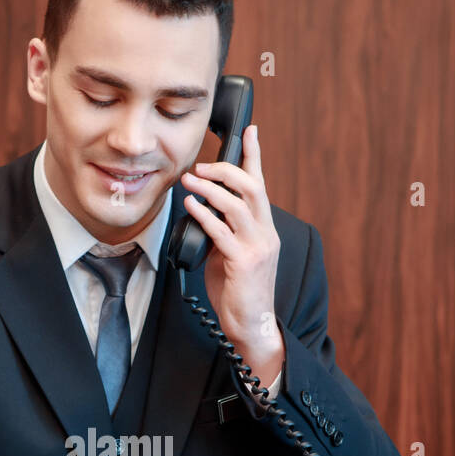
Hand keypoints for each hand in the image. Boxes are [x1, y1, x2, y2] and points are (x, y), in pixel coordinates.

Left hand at [180, 123, 282, 370]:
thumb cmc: (238, 291)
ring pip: (238, 205)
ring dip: (210, 188)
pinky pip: (222, 231)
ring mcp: (257, 248)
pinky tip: (191, 206)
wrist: (251, 324)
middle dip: (226, 169)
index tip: (250, 130)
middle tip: (200, 165)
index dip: (255, 156)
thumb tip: (203, 209)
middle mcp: (265, 233)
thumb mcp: (231, 253)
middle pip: (252, 187)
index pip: (260, 184)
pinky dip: (205, 214)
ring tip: (189, 180)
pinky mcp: (244, 263)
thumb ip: (224, 230)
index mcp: (264, 229)